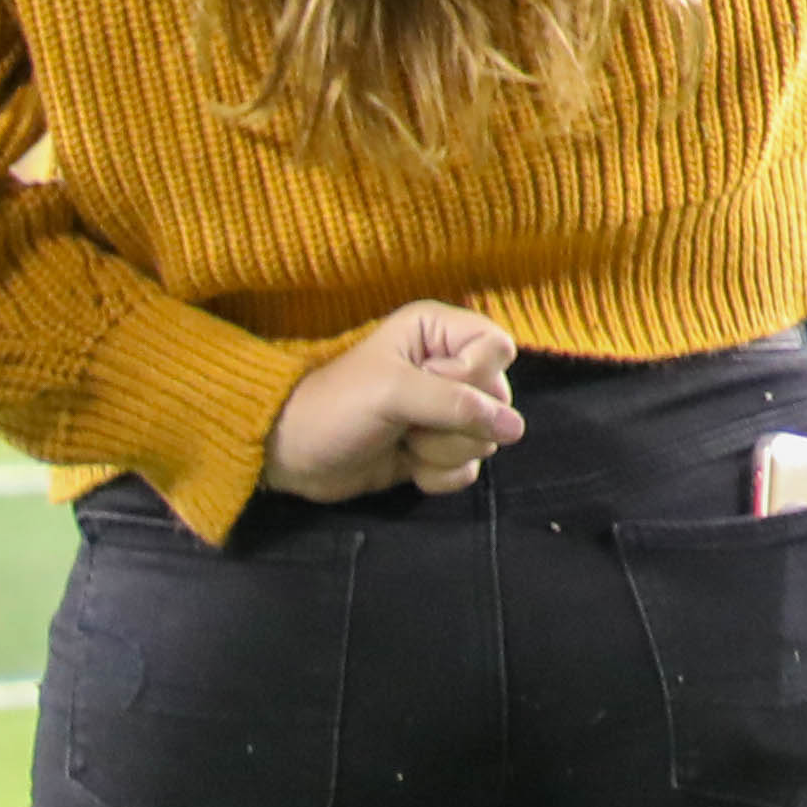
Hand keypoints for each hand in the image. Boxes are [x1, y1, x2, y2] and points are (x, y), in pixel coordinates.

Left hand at [262, 302, 523, 502]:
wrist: (290, 457)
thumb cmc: (334, 408)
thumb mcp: (392, 393)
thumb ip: (457, 404)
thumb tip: (516, 429)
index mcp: (439, 333)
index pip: (498, 349)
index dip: (472, 376)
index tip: (429, 384)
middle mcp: (448, 366)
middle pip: (498, 397)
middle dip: (455, 422)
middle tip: (409, 422)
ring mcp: (444, 411)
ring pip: (486, 436)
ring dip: (443, 450)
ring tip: (403, 443)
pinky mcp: (436, 449)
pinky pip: (470, 465)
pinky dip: (440, 473)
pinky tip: (407, 468)